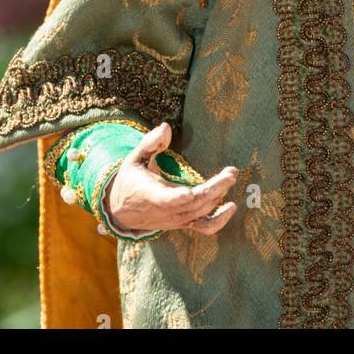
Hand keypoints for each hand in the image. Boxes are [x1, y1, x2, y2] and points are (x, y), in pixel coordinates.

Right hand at [106, 123, 237, 235]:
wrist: (122, 212)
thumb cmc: (129, 181)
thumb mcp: (133, 159)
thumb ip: (149, 143)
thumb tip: (166, 127)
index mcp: (152, 196)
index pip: (168, 200)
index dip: (180, 197)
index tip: (190, 191)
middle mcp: (167, 211)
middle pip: (195, 204)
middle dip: (215, 188)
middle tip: (231, 172)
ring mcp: (177, 219)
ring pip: (202, 212)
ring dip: (219, 196)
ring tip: (231, 177)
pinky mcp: (183, 222)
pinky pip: (204, 226)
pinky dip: (219, 220)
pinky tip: (231, 207)